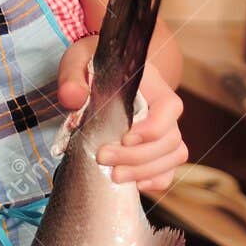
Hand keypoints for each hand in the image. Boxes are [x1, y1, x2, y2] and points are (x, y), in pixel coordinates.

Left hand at [57, 37, 188, 193]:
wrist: (100, 72)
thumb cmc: (93, 66)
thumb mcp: (78, 62)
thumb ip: (73, 77)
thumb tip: (72, 97)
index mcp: (152, 85)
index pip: (170, 108)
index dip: (153, 128)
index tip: (125, 137)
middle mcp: (164, 110)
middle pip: (170, 139)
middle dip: (138, 156)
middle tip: (103, 158)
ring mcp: (164, 131)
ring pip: (173, 156)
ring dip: (145, 171)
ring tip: (114, 176)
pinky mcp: (156, 149)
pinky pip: (168, 169)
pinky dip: (155, 180)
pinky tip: (133, 184)